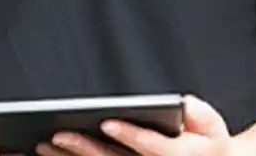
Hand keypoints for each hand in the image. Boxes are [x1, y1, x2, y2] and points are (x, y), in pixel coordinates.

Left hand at [35, 95, 235, 155]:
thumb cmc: (206, 143)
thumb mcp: (210, 124)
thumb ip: (198, 113)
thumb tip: (181, 104)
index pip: (153, 148)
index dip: (130, 135)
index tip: (107, 122)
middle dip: (85, 149)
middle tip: (58, 134)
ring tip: (44, 144)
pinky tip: (50, 154)